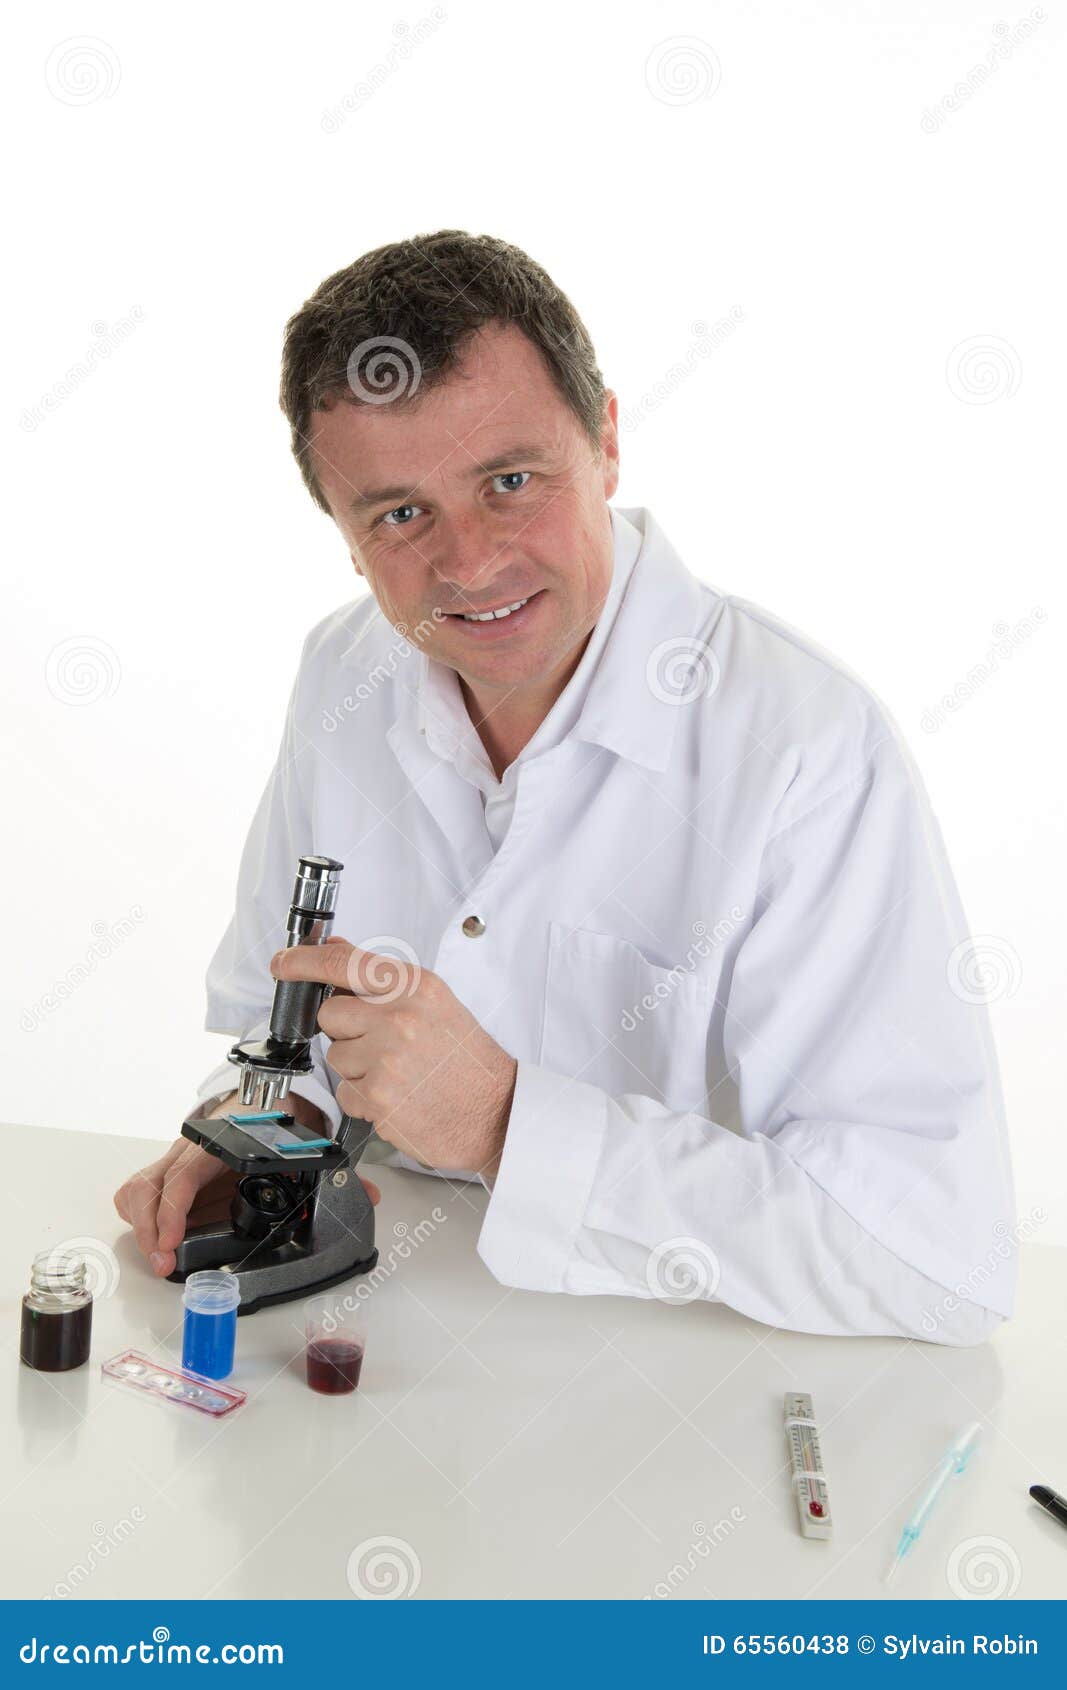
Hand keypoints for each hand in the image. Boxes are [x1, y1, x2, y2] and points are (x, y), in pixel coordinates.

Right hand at [113, 1091, 380, 1276]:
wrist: (262, 1089)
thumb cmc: (274, 1117)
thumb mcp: (303, 1142)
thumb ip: (336, 1171)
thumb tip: (371, 1196)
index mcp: (220, 1143)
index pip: (184, 1175)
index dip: (172, 1212)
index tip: (171, 1243)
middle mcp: (190, 1151)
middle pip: (150, 1189)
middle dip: (151, 1231)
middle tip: (164, 1263)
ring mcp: (176, 1160)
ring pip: (138, 1190)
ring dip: (142, 1226)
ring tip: (158, 1259)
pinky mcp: (170, 1171)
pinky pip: (139, 1190)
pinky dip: (138, 1215)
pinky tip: (153, 1239)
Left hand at [270, 937, 517, 1181]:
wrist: (497, 1112)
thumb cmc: (466, 1060)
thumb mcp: (434, 1003)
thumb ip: (382, 979)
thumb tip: (336, 949)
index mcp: (414, 987)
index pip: (343, 962)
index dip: (303, 961)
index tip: (283, 964)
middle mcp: (399, 1018)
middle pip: (330, 1015)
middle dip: (347, 1032)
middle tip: (384, 1045)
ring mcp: (387, 1059)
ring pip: (336, 1058)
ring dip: (358, 1069)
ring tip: (398, 1073)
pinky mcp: (378, 1098)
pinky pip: (346, 1093)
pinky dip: (366, 1100)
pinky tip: (398, 1096)